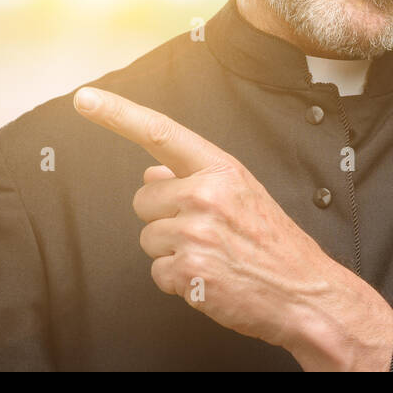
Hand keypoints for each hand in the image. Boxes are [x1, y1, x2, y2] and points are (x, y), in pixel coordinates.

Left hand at [72, 86, 392, 370]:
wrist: (306, 293)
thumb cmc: (277, 246)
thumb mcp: (245, 196)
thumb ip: (198, 178)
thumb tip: (153, 169)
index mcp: (222, 171)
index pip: (161, 133)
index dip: (118, 114)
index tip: (86, 99)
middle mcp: (207, 196)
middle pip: (144, 199)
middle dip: (164, 217)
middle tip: (206, 233)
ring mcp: (196, 234)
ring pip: (148, 238)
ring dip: (172, 252)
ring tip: (213, 257)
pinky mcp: (188, 271)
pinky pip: (157, 272)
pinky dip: (178, 281)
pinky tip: (210, 279)